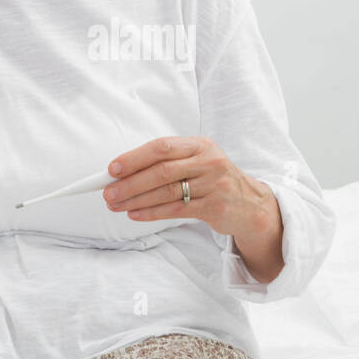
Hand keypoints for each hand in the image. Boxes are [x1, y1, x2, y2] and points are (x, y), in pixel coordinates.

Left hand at [101, 136, 272, 237]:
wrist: (249, 204)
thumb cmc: (212, 179)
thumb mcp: (197, 161)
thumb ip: (166, 162)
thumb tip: (121, 172)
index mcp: (200, 144)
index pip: (162, 146)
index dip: (135, 157)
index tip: (112, 169)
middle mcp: (209, 161)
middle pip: (162, 171)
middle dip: (130, 183)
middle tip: (108, 193)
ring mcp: (214, 185)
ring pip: (166, 192)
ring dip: (136, 200)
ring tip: (116, 205)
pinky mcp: (214, 207)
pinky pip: (175, 210)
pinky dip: (151, 213)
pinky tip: (135, 214)